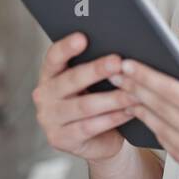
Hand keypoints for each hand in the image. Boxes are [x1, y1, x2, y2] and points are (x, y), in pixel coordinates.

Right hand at [31, 32, 138, 161]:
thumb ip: (97, 66)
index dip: (67, 47)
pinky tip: (129, 111)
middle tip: (118, 62)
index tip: (83, 37)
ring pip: (84, 106)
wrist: (98, 140)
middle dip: (96, 70)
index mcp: (49, 74)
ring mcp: (49, 119)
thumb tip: (120, 52)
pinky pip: (90, 127)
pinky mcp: (60, 139)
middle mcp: (44, 95)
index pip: (54, 57)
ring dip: (112, 98)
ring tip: (134, 91)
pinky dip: (113, 118)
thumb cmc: (97, 101)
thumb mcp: (93, 83)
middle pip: (71, 80)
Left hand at [112, 47, 178, 178]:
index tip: (128, 64)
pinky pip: (174, 152)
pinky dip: (160, 134)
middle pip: (160, 110)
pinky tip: (153, 121)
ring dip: (142, 112)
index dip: (145, 76)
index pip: (170, 91)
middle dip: (135, 90)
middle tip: (116, 75)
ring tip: (128, 95)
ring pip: (162, 132)